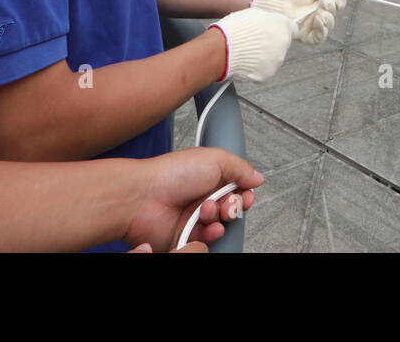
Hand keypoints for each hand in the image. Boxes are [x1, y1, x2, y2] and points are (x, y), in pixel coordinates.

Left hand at [123, 148, 262, 251]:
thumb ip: (240, 167)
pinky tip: (206, 226)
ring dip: (220, 219)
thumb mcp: (214, 158)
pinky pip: (207, 241)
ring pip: (221, 226)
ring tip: (207, 211)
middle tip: (225, 203)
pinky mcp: (185, 237)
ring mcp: (194, 218)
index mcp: (209, 178)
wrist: (142, 198)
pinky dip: (210, 235)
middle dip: (233, 207)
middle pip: (231, 209)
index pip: (237, 190)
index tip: (244, 194)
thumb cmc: (170, 174)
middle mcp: (202, 197)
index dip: (243, 194)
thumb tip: (257, 177)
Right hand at [209, 7, 294, 80]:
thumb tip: (270, 24)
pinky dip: (256, 68)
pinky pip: (264, 70)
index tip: (277, 33)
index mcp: (281, 25)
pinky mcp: (267, 74)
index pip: (293, 29)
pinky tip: (245, 61)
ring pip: (273, 58)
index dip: (283, 30)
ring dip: (264, 56)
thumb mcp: (253, 14)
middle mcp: (283, 43)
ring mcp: (276, 61)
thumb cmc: (234, 30)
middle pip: (282, 45)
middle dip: (272, 44)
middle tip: (255, 43)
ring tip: (247, 52)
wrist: (221, 49)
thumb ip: (268, 20)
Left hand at [252, 0, 345, 44]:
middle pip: (334, 14)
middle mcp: (316, 11)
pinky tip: (317, 21)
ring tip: (319, 13)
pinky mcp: (304, 34)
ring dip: (328, 19)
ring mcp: (310, 23)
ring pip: (329, 26)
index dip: (338, 1)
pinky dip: (322, 30)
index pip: (337, 2)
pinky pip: (319, 38)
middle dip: (332, 8)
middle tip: (322, 3)